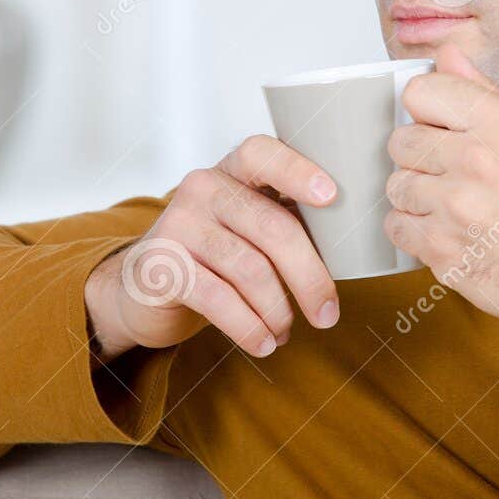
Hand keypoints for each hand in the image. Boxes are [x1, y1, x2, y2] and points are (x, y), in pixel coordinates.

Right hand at [84, 135, 341, 360]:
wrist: (146, 287)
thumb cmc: (216, 256)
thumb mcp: (250, 228)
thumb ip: (288, 222)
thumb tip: (351, 246)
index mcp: (233, 170)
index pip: (262, 153)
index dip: (298, 171)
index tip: (332, 196)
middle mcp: (203, 187)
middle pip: (273, 228)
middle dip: (309, 278)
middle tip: (327, 315)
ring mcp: (178, 223)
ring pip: (250, 269)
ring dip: (278, 311)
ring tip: (284, 333)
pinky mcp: (162, 264)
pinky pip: (218, 299)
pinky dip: (249, 327)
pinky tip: (262, 344)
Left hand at [383, 45, 498, 344]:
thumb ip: (484, 94)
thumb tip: (446, 56)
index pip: (420, 92)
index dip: (426, 112)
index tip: (439, 129)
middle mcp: (474, 159)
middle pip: (401, 141)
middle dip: (420, 159)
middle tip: (450, 176)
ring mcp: (454, 207)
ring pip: (396, 185)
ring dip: (416, 198)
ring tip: (453, 208)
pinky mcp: (441, 250)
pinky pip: (396, 227)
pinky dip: (414, 233)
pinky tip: (447, 233)